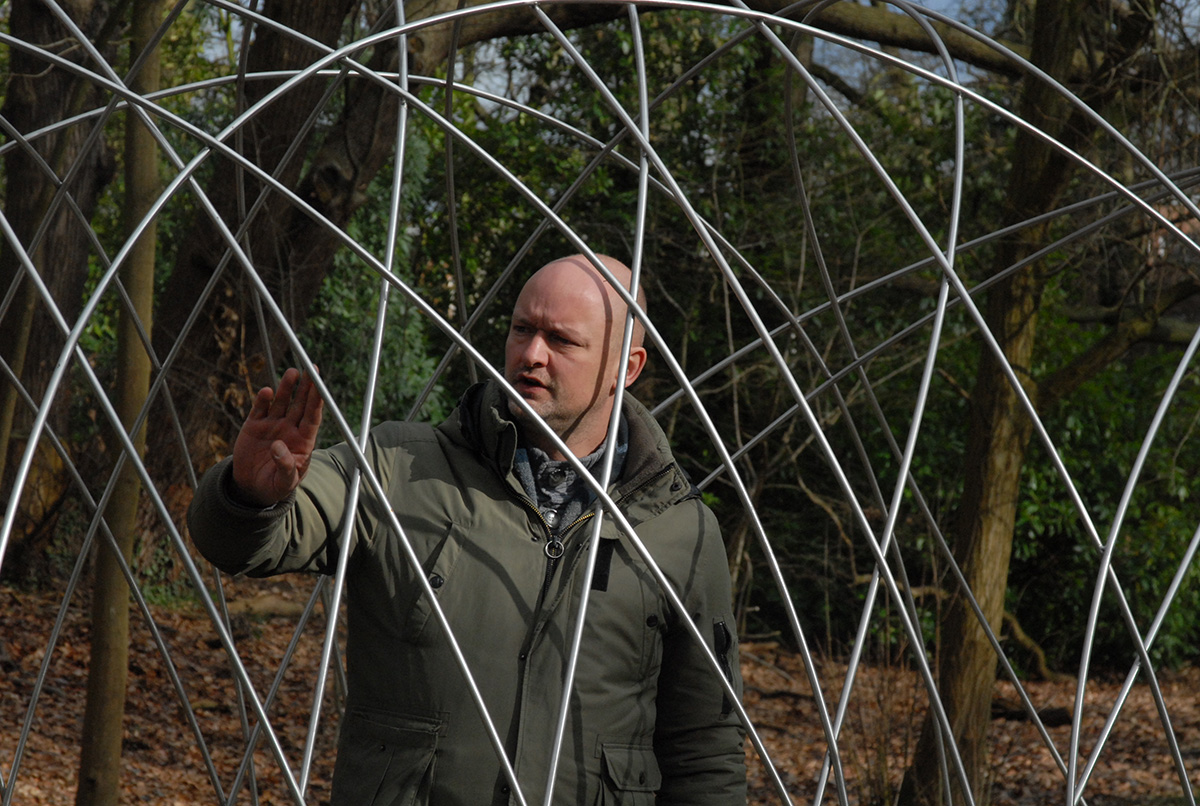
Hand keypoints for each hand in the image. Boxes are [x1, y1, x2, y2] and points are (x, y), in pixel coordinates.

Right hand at [231, 367, 323, 506]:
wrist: (252, 488)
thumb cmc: (275, 486)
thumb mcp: (284, 482)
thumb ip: (285, 466)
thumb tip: (278, 446)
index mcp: (303, 441)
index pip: (313, 416)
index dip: (317, 400)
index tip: (321, 385)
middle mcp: (290, 429)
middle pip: (300, 404)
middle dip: (307, 387)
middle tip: (311, 368)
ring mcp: (272, 425)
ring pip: (282, 402)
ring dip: (287, 388)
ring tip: (292, 373)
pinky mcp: (254, 425)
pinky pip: (260, 409)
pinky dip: (263, 399)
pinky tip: (267, 392)